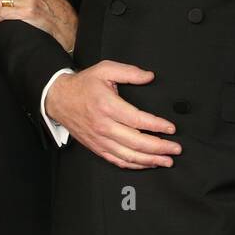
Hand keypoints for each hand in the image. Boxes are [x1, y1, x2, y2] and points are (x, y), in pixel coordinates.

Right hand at [46, 61, 179, 169]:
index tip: (171, 128)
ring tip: (167, 161)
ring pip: (128, 156)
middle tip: (176, 149)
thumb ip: (129, 72)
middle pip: (136, 143)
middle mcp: (104, 126)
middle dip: (160, 147)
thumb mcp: (105, 69)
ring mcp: (100, 140)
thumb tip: (149, 76)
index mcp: (108, 106)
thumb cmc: (83, 85)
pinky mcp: (97, 147)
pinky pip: (118, 161)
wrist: (58, 99)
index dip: (156, 126)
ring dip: (150, 160)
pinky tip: (147, 164)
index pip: (137, 120)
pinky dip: (134, 165)